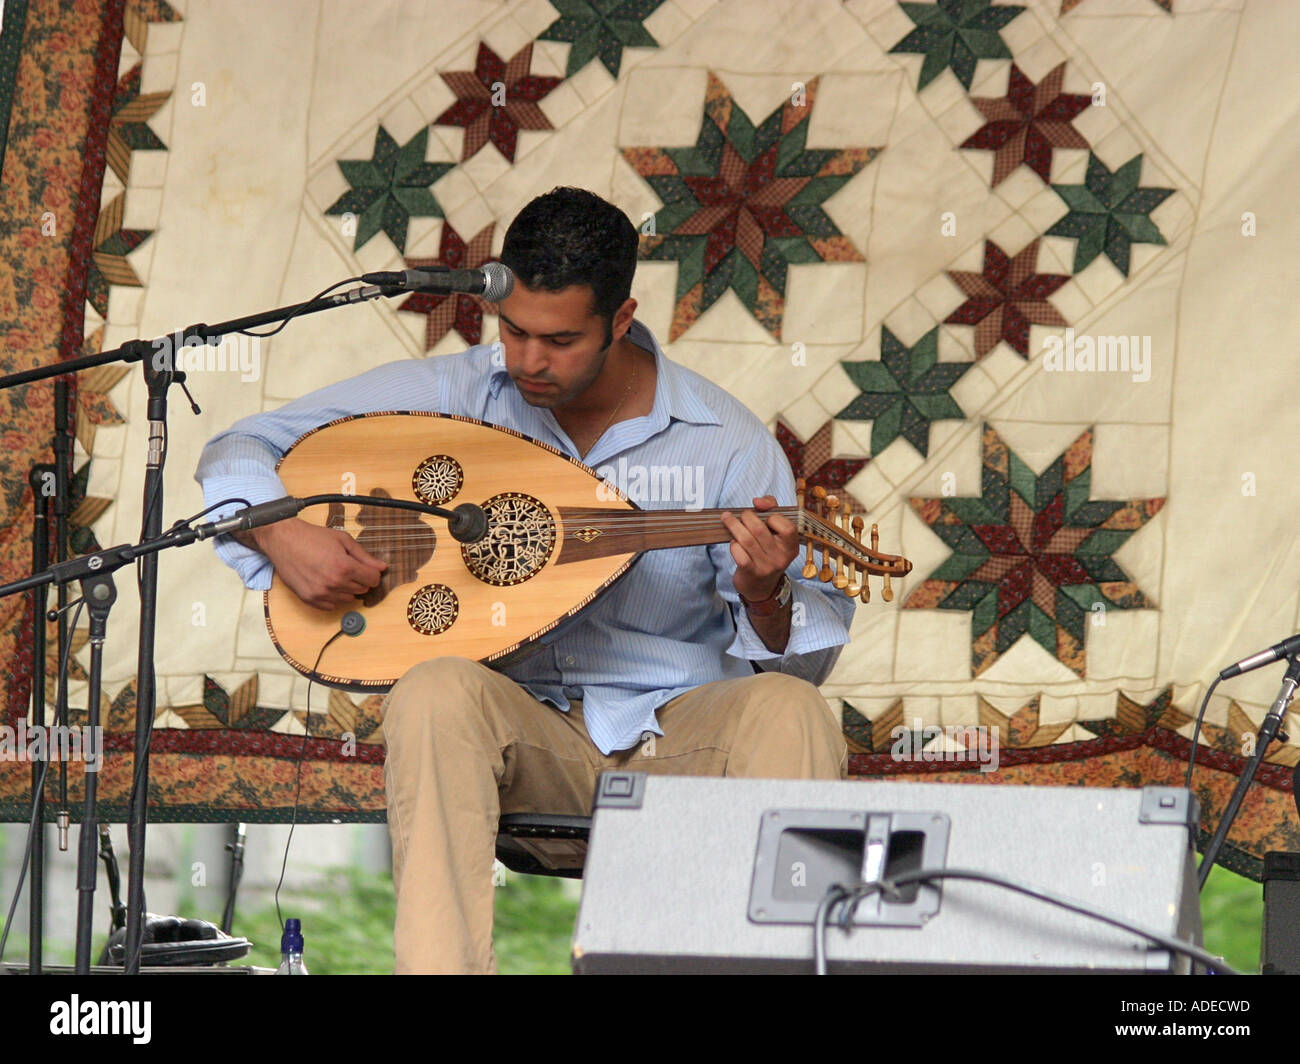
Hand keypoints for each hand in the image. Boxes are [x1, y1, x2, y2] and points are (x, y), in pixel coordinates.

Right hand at [241, 517, 386, 610]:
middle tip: (348, 567)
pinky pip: (332, 606)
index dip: (372, 573)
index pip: (372, 580)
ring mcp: (321, 593)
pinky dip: (334, 596)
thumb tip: (382, 567)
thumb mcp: (343, 540)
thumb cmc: (312, 538)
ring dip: (347, 588)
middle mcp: (333, 583)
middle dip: (360, 579)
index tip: (367, 569)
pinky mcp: (310, 599)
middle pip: (362, 590)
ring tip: (335, 573)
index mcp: (344, 567)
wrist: (284, 540)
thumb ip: (365, 556)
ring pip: (348, 599)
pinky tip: (327, 582)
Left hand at [720, 495, 797, 602]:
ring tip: (727, 519)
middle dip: (746, 517)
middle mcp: (781, 557)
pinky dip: (733, 544)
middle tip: (741, 515)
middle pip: (760, 530)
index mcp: (791, 546)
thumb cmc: (767, 552)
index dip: (773, 517)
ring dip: (734, 526)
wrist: (762, 587)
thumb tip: (758, 501)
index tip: (763, 514)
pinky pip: (739, 553)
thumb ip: (772, 510)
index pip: (788, 527)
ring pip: (746, 540)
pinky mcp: (751, 572)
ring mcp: (766, 566)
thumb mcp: (776, 534)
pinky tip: (733, 542)